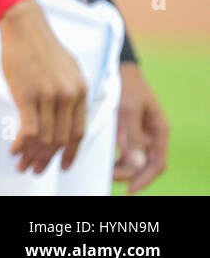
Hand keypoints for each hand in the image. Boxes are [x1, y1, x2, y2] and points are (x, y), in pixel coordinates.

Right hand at [0, 0, 88, 173]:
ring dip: (33, 155)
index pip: (78, 131)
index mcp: (81, 91)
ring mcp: (49, 96)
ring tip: (23, 164)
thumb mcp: (68, 68)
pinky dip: (22, 144)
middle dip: (48, 159)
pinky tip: (15, 150)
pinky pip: (29, 129)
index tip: (63, 164)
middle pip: (61, 138)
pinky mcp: (27, 94)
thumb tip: (66, 114)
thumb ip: (70, 92)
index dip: (70, 152)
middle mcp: (69, 96)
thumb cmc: (40, 45)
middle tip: (36, 170)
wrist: (24, 26)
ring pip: (45, 137)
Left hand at [113, 61, 168, 192]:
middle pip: (143, 165)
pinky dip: (112, 159)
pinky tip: (99, 162)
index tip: (130, 188)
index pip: (157, 163)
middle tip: (107, 177)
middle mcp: (150, 136)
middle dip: (128, 174)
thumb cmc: (127, 85)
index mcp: (158, 131)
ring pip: (131, 161)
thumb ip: (133, 135)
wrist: (117, 69)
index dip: (145, 178)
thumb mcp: (130, 108)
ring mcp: (138, 135)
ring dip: (118, 168)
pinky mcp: (124, 132)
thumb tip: (137, 164)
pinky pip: (121, 152)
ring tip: (101, 172)